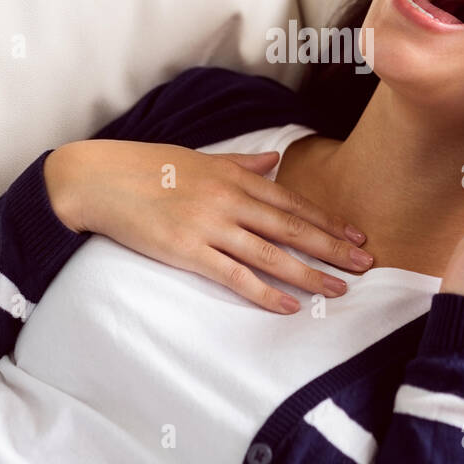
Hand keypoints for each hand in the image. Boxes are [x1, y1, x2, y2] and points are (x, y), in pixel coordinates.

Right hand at [43, 139, 372, 313]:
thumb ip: (241, 163)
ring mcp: (209, 225)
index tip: (355, 235)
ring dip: (308, 274)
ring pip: (270, 254)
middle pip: (290, 227)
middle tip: (364, 264)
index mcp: (233, 176)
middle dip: (331, 247)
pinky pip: (234, 276)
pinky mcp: (187, 251)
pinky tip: (288, 306)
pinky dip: (264, 292)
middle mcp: (228, 199)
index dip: (325, 220)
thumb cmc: (146, 166)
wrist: (98, 179)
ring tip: (338, 290)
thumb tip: (275, 159)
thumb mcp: (199, 157)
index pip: (290, 201)